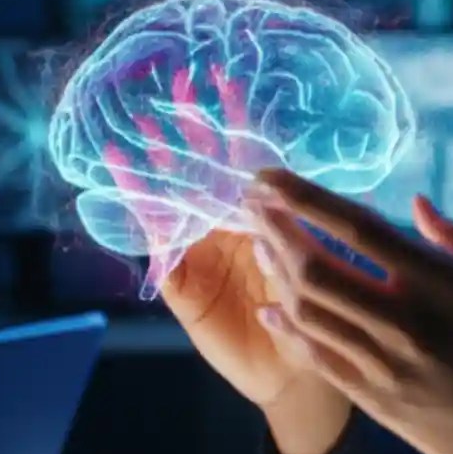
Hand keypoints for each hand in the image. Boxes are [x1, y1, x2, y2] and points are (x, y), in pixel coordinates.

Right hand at [101, 65, 350, 453]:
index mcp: (269, 217)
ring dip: (163, 158)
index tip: (227, 78)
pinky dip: (139, 202)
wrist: (300, 375)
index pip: (251, 159)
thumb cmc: (323, 318)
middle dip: (195, 126)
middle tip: (180, 80)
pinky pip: (157, 238)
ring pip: (179, 195)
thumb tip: (330, 181)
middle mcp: (233, 227)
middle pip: (209, 168)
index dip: (239, 122)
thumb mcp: (325, 263)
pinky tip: (121, 168)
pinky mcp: (181, 281)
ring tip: (143, 119)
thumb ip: (314, 225)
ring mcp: (205, 251)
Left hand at [245, 170, 452, 453]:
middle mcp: (411, 324)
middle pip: (317, 268)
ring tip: (259, 242)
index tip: (270, 177)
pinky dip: (290, 329)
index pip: (359, 228)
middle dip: (273, 228)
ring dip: (275, 271)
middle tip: (251, 203)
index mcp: (447, 284)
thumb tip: (415, 203)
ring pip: (309, 313)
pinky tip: (275, 307)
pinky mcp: (381, 405)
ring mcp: (391, 369)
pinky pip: (319, 360)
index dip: (304, 198)